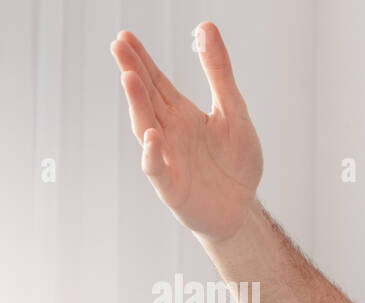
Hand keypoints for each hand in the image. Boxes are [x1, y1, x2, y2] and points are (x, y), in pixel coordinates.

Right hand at [110, 22, 261, 241]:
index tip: (125, 36)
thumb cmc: (235, 163)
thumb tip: (205, 27)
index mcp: (181, 114)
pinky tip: (154, 135)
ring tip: (130, 78)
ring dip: (137, 104)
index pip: (157, 82)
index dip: (141, 60)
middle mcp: (168, 132)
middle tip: (119, 46)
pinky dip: (153, 153)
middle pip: (146, 99)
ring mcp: (167, 158)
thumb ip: (219, 73)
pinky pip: (157, 168)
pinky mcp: (172, 186)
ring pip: (146, 128)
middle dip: (133, 73)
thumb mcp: (233, 112)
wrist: (241, 209)